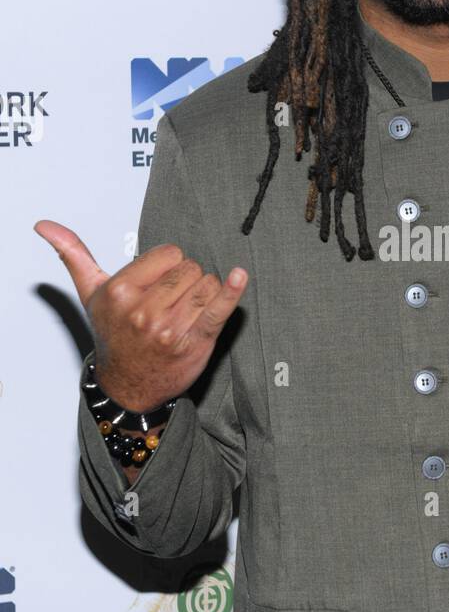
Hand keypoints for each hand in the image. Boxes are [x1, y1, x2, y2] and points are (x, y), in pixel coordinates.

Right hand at [34, 220, 248, 410]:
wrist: (129, 385)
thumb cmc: (114, 335)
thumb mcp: (90, 294)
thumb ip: (73, 256)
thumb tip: (45, 226)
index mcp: (121, 292)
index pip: (169, 254)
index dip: (170, 264)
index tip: (159, 282)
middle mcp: (144, 312)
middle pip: (191, 268)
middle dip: (186, 280)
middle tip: (170, 302)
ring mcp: (171, 329)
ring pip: (207, 285)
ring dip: (203, 293)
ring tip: (184, 311)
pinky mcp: (195, 342)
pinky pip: (218, 309)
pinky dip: (232, 292)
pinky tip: (239, 276)